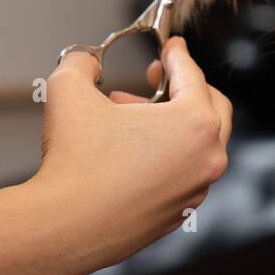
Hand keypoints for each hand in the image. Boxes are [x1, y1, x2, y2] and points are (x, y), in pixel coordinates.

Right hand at [28, 36, 232, 274]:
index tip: (171, 46)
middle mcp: (208, 156)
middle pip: (212, 107)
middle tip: (156, 79)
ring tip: (128, 115)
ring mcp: (198, 187)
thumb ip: (81, 62)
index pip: (192, 74)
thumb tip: (86, 60)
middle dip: (184, 88)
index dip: (177, 54)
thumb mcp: (69, 90)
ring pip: (197, 143)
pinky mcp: (182, 212)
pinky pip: (183, 173)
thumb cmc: (72, 163)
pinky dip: (166, 156)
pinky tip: (130, 152)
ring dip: (169, 123)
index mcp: (195, 122)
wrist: (63, 228)